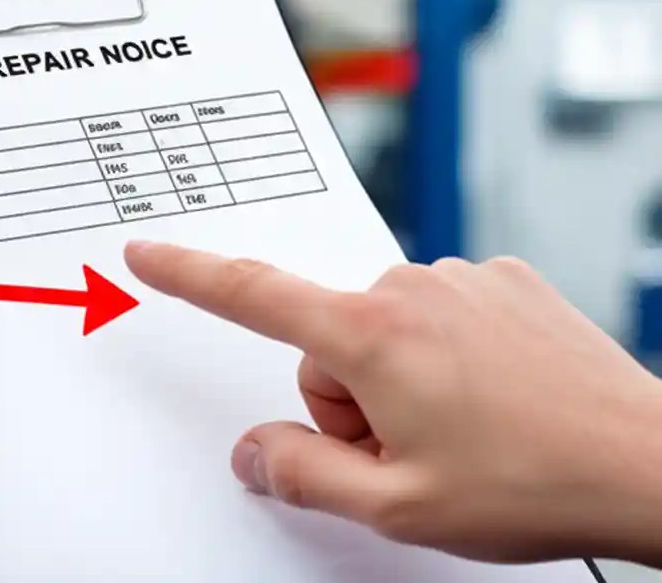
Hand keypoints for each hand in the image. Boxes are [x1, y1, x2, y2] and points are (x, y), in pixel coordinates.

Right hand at [126, 242, 661, 566]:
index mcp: (373, 338)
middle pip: (327, 343)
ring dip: (399, 381)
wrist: (649, 464)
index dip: (189, 274)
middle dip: (350, 401)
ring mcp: (464, 279)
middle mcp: (412, 289)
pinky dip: (446, 356)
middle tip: (410, 450)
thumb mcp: (396, 505)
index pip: (252, 296)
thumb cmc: (534, 484)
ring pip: (383, 332)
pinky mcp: (503, 279)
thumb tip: (254, 451)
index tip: (147, 253)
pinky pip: (437, 315)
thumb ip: (302, 474)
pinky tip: (492, 396)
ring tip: (464, 428)